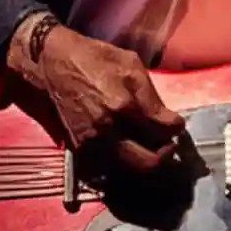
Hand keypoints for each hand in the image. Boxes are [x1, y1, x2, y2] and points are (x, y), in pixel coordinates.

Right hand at [6, 13, 186, 182]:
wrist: (53, 64)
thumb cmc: (94, 59)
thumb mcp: (130, 65)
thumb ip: (152, 97)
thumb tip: (170, 121)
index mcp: (122, 106)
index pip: (164, 131)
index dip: (177, 128)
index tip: (176, 124)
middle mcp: (106, 131)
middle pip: (148, 163)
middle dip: (165, 154)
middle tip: (168, 142)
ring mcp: (91, 145)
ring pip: (129, 170)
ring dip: (144, 160)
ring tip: (149, 143)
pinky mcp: (79, 151)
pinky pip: (109, 169)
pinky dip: (123, 162)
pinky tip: (128, 145)